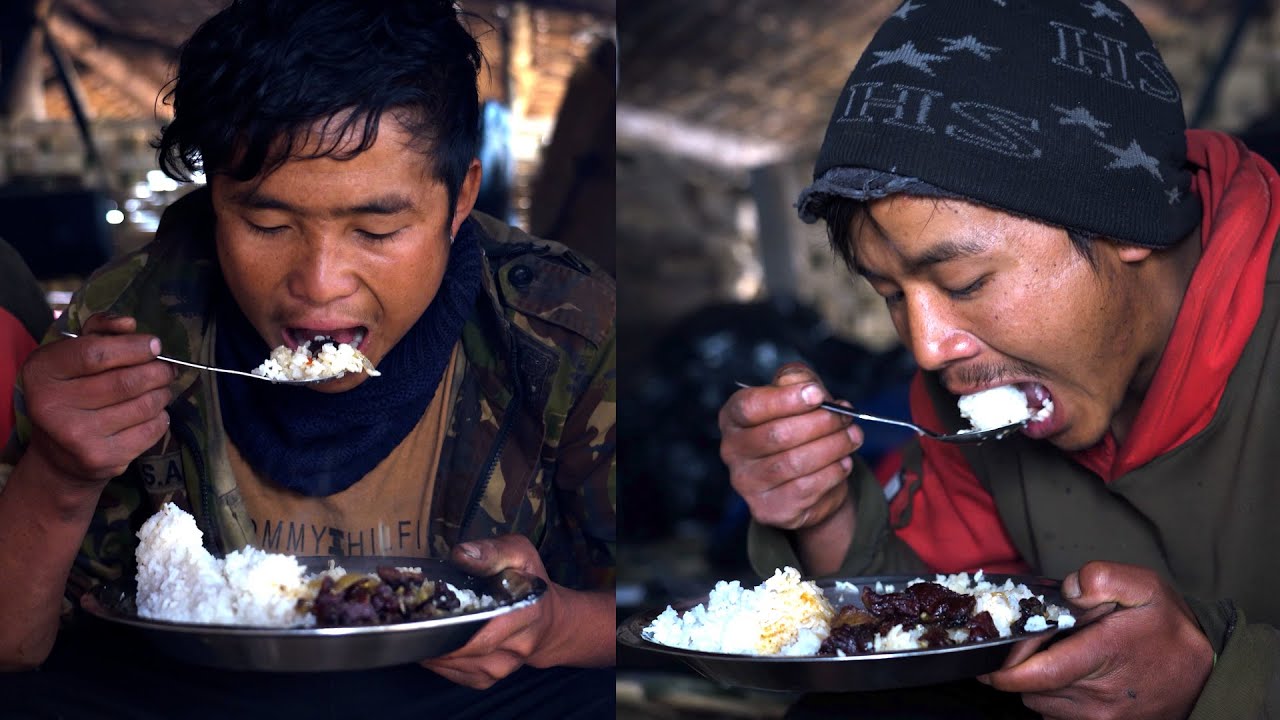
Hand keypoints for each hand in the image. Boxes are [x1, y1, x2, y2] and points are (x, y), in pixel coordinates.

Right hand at [21, 313, 173, 484]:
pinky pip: (152, 429)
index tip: (155, 345)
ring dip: (162, 393)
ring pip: (145, 405)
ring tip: (159, 389)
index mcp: (42, 373)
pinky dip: (161, 417)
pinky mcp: (102, 458)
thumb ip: (99, 331)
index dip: (133, 347)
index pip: (95, 353)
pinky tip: (151, 413)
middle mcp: (53, 406)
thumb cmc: (72, 392)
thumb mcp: (72, 355)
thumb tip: (130, 324)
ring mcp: (77, 436)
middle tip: (166, 369)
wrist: (61, 454)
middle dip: (158, 371)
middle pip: (126, 381)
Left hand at [421, 535, 563, 688]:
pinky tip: (432, 647)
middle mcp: (518, 645)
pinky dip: (440, 665)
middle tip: (413, 623)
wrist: (550, 619)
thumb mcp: (520, 554)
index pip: (485, 634)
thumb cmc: (531, 583)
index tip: (426, 618)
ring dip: (435, 654)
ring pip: (459, 668)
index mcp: (526, 613)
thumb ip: (493, 551)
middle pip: (467, 653)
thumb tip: (462, 555)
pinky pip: (459, 677)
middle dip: (437, 640)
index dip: (452, 629)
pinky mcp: (491, 678)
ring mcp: (505, 666)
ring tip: (419, 633)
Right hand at [718, 363, 862, 530]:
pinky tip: (843, 463)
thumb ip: (798, 381)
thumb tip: (808, 386)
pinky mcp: (768, 509)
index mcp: (733, 418)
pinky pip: (805, 488)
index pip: (750, 407)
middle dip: (820, 423)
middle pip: (777, 435)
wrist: (805, 482)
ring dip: (832, 447)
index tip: (817, 394)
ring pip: (795, 462)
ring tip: (853, 437)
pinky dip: (832, 473)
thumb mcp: (797, 397)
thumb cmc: (798, 431)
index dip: (785, 399)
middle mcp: (732, 452)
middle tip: (846, 418)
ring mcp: (747, 483)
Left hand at [983, 561, 1213, 719]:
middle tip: (1039, 641)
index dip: (1004, 669)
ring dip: (1039, 682)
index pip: (1037, 674)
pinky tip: (1072, 677)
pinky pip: (1058, 717)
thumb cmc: (1170, 627)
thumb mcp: (1143, 586)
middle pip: (1031, 688)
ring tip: (1061, 657)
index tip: (987, 659)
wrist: (1207, 673)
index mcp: (1102, 655)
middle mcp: (1098, 696)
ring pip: (1041, 704)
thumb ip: (1102, 578)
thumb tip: (1068, 588)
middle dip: (1023, 665)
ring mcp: (1101, 719)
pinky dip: (1055, 699)